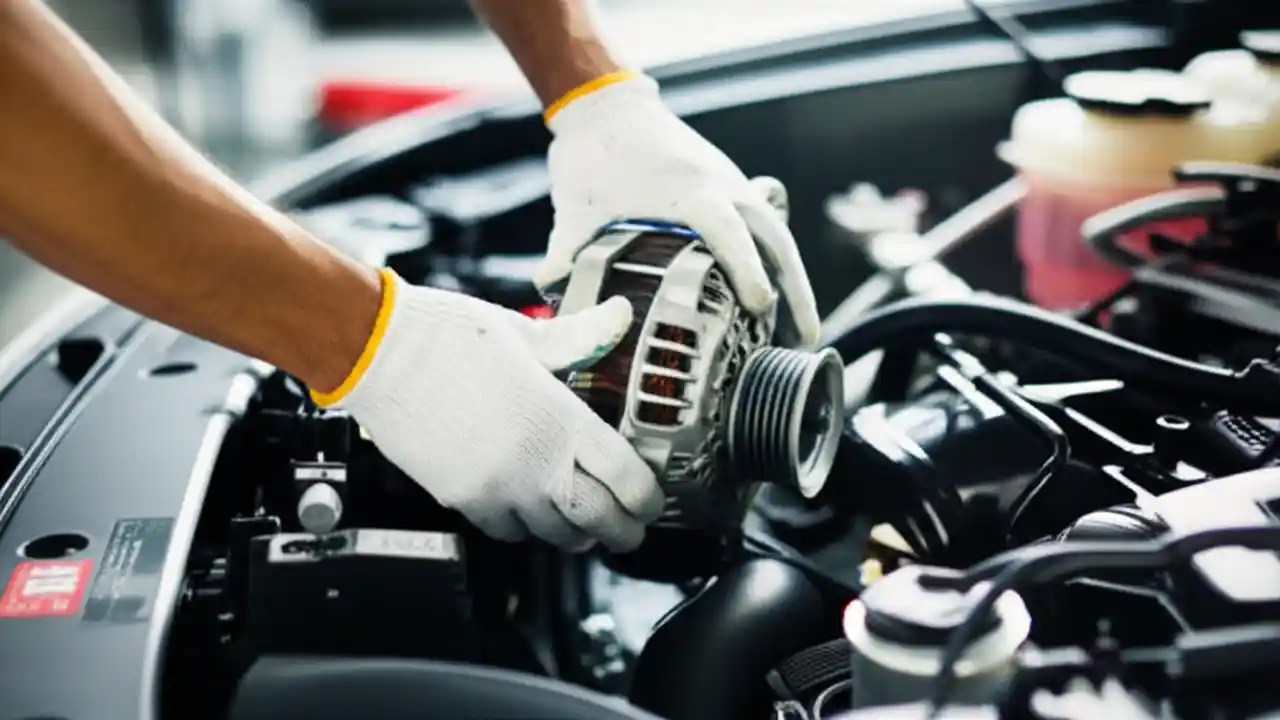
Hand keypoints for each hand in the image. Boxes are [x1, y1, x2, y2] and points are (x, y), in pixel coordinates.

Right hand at [325, 270, 663, 551]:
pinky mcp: (461, 498)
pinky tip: (533, 515)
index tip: (652, 501)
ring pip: (553, 534)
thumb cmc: (447, 335)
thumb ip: (580, 337)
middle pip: (598, 518)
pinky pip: (507, 532)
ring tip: (586, 527)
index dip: (647, 497)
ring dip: (575, 533)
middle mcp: (532, 462)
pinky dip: (528, 530)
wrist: (375, 351)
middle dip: (623, 530)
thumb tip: (620, 316)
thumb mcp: (524, 332)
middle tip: (632, 530)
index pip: (625, 477)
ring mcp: (495, 486)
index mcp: (558, 418)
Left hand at [538, 72, 820, 346]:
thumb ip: (565, 247)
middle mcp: (724, 188)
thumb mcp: (575, 207)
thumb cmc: (595, 155)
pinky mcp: (729, 191)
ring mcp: (732, 187)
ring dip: (794, 280)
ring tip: (800, 330)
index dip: (747, 270)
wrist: (607, 110)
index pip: (730, 233)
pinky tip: (775, 299)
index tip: (762, 305)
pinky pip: (765, 229)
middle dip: (796, 290)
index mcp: (691, 191)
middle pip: (777, 240)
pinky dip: (775, 262)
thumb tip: (551, 286)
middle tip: (804, 339)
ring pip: (778, 236)